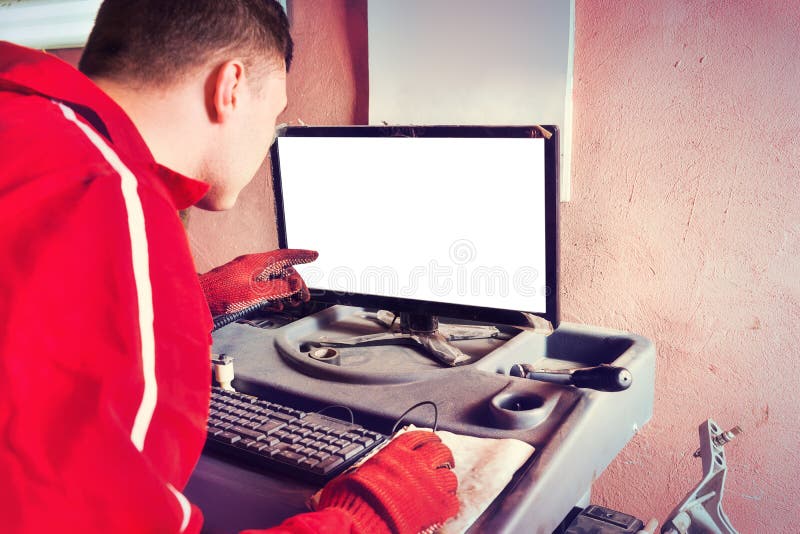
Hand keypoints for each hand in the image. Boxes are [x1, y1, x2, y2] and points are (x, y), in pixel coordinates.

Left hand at [199, 249, 317, 315]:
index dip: (300, 256)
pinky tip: (274, 304)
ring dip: (283, 290)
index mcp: (255, 263)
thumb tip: (294, 284)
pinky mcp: (238, 285)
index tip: (314, 255)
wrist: (195, 300)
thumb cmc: (217, 295)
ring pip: (271, 279)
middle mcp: (251, 266)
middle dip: (294, 282)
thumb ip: (276, 288)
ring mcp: (244, 275)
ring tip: (291, 303)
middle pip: (280, 270)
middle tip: (303, 296)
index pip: (283, 255)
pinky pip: (261, 287)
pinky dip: (271, 295)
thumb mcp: (252, 293)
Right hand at [318, 431, 458, 533]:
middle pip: (441, 452)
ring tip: (443, 487)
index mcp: (397, 452)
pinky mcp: (437, 505)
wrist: (362, 520)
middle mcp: (416, 463)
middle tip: (443, 463)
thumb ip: (371, 468)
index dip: (429, 439)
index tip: (432, 442)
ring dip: (446, 481)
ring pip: (450, 476)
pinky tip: (441, 507)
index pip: (421, 437)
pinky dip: (448, 504)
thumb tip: (364, 472)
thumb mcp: (359, 473)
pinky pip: (452, 501)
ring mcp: (429, 483)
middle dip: (443, 457)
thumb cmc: (354, 499)